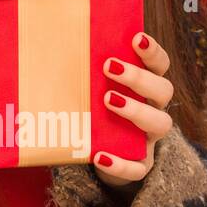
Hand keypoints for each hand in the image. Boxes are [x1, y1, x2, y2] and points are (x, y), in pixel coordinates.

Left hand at [91, 30, 174, 193]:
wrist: (99, 152)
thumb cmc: (92, 109)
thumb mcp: (90, 88)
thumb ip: (81, 70)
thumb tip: (44, 43)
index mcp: (144, 86)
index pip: (159, 65)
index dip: (152, 52)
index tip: (136, 38)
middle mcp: (153, 108)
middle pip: (163, 89)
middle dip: (138, 77)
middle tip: (109, 67)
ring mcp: (149, 138)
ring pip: (161, 123)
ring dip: (136, 110)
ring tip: (108, 100)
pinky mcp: (140, 164)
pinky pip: (137, 168)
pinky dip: (120, 163)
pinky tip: (99, 155)